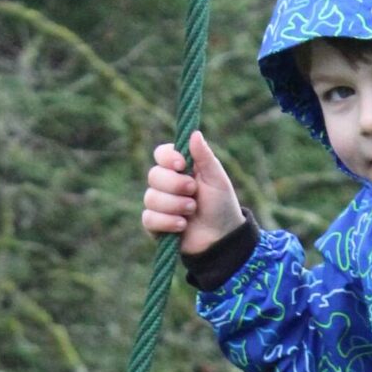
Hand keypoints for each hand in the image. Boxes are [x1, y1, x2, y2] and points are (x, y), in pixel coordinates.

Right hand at [142, 129, 242, 252]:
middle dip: (175, 185)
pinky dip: (167, 222)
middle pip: (153, 175)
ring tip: (192, 211)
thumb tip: (194, 133)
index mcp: (179, 168)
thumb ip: (204, 157)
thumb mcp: (217, 179)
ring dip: (175, 205)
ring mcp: (159, 204)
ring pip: (151, 198)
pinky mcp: (155, 224)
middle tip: (193, 192)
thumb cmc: (221, 206)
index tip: (182, 165)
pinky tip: (182, 225)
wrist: (222, 238)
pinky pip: (149, 218)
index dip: (167, 158)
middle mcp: (166, 184)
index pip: (160, 154)